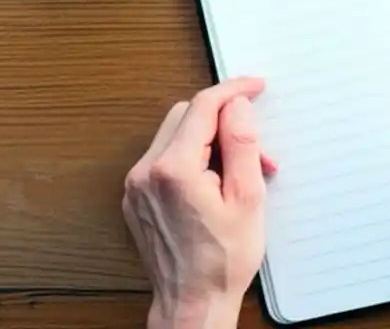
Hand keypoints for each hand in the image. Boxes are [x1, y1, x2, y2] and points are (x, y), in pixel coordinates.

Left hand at [123, 78, 276, 328]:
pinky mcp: (135, 198)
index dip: (233, 90)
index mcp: (174, 169)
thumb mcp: (247, 199)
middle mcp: (146, 172)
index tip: (255, 86)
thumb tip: (237, 106)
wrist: (191, 303)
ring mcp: (136, 186)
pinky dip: (190, 158)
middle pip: (184, 115)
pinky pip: (163, 159)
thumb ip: (242, 144)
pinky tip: (214, 184)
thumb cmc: (222, 261)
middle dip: (222, 120)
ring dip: (208, 140)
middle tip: (254, 146)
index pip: (203, 107)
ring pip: (174, 136)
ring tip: (238, 172)